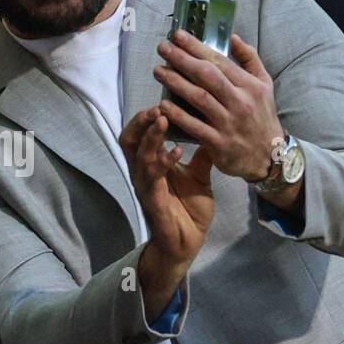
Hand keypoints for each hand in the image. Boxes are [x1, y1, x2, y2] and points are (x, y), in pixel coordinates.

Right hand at [120, 107, 216, 264]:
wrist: (189, 243)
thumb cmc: (190, 210)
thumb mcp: (199, 176)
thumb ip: (203, 154)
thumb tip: (214, 128)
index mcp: (152, 164)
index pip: (140, 134)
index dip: (147, 117)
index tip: (163, 100)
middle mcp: (143, 172)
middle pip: (129, 140)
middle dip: (140, 122)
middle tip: (157, 108)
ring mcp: (145, 186)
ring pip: (139, 156)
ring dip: (150, 137)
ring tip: (163, 121)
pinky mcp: (152, 201)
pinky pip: (152, 178)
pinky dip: (162, 162)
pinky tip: (176, 151)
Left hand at [154, 32, 282, 181]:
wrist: (270, 157)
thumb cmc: (262, 117)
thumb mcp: (265, 85)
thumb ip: (250, 59)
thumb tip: (232, 37)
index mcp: (250, 86)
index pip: (220, 61)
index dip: (197, 47)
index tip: (178, 36)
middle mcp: (240, 102)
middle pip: (207, 76)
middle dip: (183, 59)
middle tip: (163, 48)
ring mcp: (229, 123)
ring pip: (199, 98)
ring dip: (176, 83)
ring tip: (158, 71)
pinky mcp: (218, 143)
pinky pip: (194, 126)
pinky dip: (178, 115)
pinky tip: (162, 105)